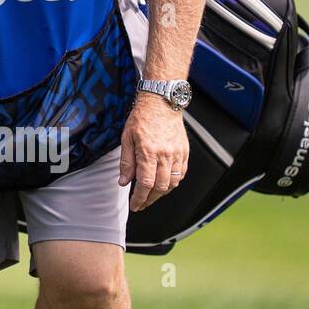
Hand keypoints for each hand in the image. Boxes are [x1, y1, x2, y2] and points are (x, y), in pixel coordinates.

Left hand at [119, 91, 189, 211]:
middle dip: (150, 199)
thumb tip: (124, 182)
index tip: (135, 205)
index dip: (140, 198)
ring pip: (173, 183)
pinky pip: (182, 174)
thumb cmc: (141, 118)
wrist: (161, 103)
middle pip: (160, 187)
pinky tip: (164, 184)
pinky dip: (173, 182)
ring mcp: (177, 154)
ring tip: (151, 196)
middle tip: (141, 204)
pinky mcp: (185, 152)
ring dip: (162, 193)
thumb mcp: (126, 138)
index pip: (145, 183)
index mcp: (148, 151)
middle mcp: (165, 155)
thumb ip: (126, 162)